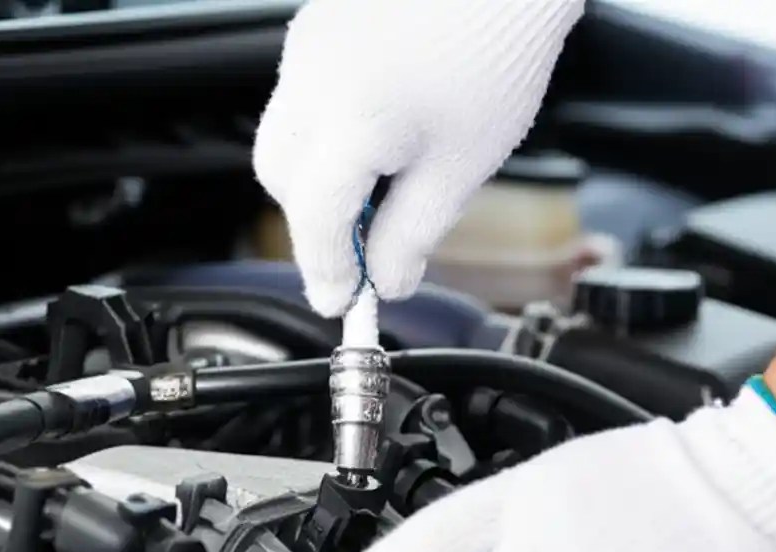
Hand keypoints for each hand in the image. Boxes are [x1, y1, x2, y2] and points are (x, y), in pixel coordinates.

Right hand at [253, 0, 586, 316]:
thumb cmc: (494, 47)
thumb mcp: (461, 166)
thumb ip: (412, 233)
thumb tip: (387, 278)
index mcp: (347, 123)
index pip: (314, 222)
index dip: (327, 271)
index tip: (343, 300)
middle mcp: (310, 82)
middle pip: (281, 179)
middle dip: (314, 223)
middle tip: (363, 250)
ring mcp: (307, 48)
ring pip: (285, 135)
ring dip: (318, 175)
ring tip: (381, 186)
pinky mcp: (318, 27)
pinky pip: (302, 95)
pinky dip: (326, 129)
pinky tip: (381, 130)